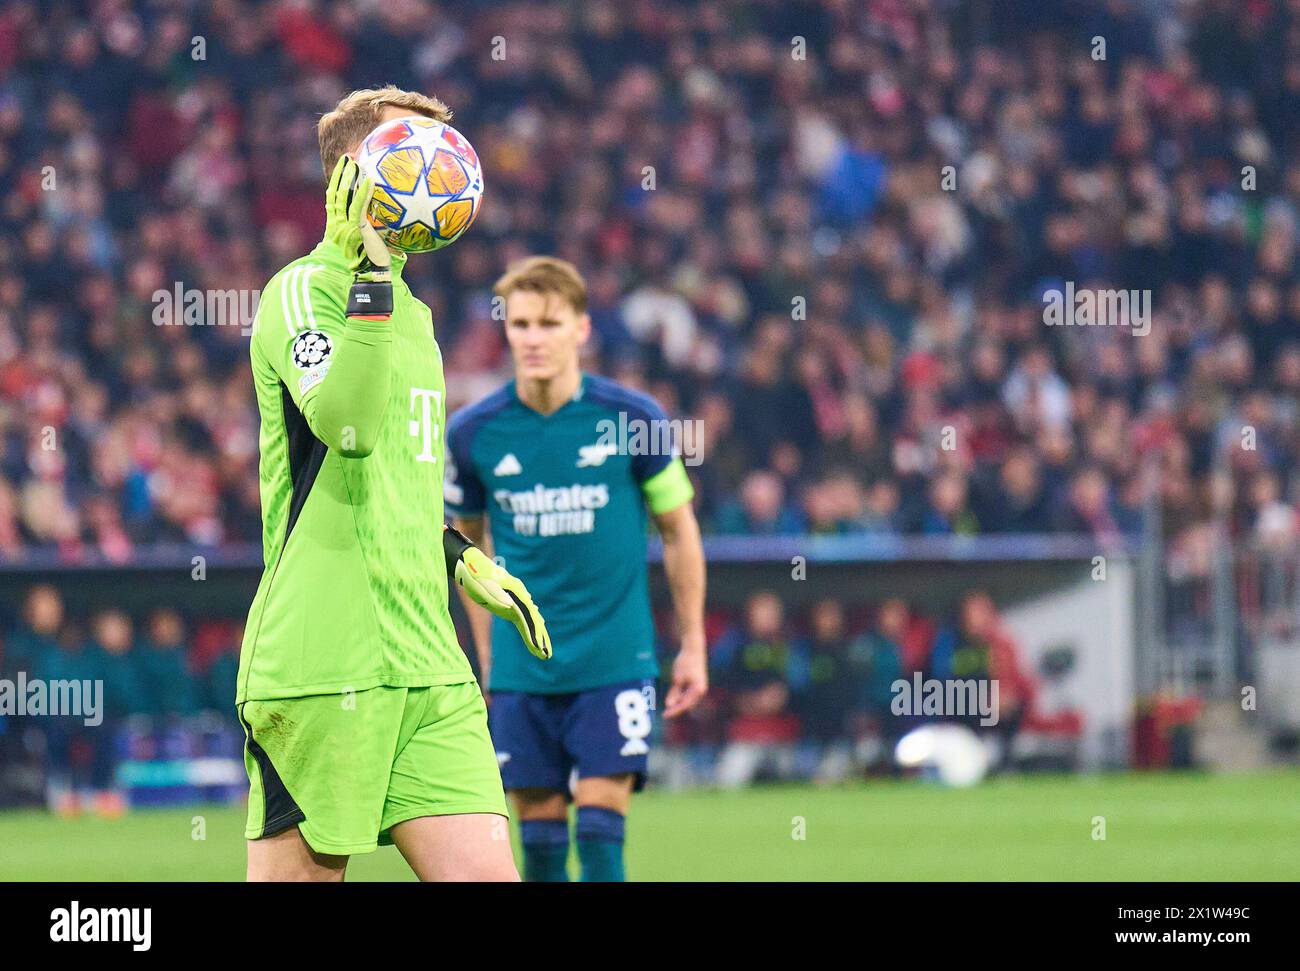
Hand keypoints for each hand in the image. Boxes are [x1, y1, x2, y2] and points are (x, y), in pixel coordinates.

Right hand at [323, 155, 389, 274]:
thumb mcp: (369, 244)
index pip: (333, 201)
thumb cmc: (371, 266)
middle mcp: (337, 225)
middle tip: (346, 158)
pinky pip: (358, 207)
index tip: (340, 170)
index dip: (335, 184)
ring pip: (343, 197)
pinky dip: (363, 192)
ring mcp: (344, 226)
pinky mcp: (355, 229)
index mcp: (336, 228)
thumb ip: (372, 230)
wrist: (367, 278)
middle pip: (335, 193)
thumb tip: (389, 221)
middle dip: (339, 175)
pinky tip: (370, 180)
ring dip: (348, 177)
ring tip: (354, 162)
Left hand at [455, 546, 551, 659]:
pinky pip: (523, 619)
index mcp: (515, 591)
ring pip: (531, 620)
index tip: (538, 646)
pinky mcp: (511, 604)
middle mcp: (520, 595)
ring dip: (538, 636)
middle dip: (541, 638)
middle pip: (534, 619)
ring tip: (544, 653)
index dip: (533, 631)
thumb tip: (511, 606)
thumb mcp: (483, 584)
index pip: (528, 615)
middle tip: (546, 655)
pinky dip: (529, 631)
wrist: (472, 564)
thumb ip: (496, 594)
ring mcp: (517, 599)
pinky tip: (535, 640)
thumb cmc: (476, 575)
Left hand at [663, 631, 707, 717]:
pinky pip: (688, 695)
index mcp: (697, 690)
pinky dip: (681, 697)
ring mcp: (700, 687)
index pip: (684, 705)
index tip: (664, 715)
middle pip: (687, 705)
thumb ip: (674, 692)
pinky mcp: (697, 684)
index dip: (674, 711)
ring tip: (668, 708)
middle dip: (676, 709)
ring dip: (679, 704)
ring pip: (688, 700)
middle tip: (665, 714)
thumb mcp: (677, 678)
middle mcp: (701, 691)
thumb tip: (669, 705)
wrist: (693, 649)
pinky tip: (673, 698)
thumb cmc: (685, 662)